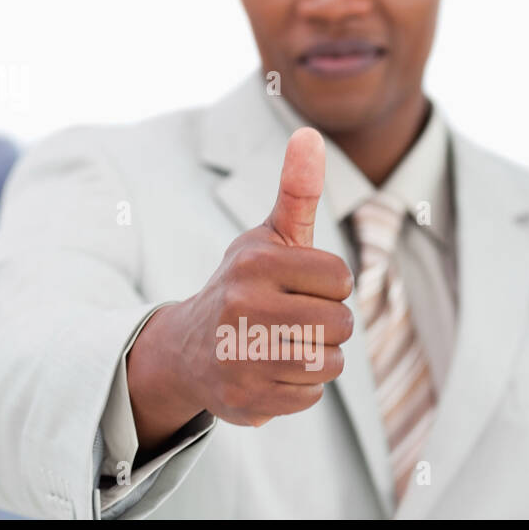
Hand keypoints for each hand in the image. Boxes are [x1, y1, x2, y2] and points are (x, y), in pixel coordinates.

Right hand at [126, 128, 353, 451]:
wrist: (188, 347)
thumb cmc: (244, 284)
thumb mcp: (266, 237)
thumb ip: (296, 190)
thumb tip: (308, 132)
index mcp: (255, 262)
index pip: (340, 279)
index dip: (327, 285)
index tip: (297, 286)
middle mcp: (242, 306)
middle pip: (340, 324)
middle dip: (326, 325)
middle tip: (291, 319)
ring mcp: (240, 354)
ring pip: (329, 363)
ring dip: (316, 358)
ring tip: (282, 345)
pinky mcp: (243, 397)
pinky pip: (309, 396)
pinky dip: (297, 388)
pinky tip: (268, 371)